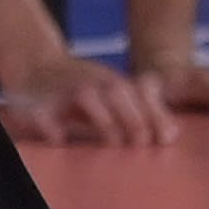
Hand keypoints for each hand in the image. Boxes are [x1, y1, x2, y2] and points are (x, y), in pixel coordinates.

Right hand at [0, 48, 181, 149]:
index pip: (139, 95)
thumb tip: (173, 135)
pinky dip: (52, 128)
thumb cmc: (85, 87)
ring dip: (104, 120)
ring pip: (86, 98)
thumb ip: (143, 111)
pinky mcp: (38, 106)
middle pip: (116, 93)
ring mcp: (63, 92)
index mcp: (111, 82)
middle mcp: (90, 83)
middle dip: (133, 118)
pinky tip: (61, 140)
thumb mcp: (113, 91)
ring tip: (114, 143)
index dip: (155, 116)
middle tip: (142, 143)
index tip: (166, 139)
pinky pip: (43, 117)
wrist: (35, 65)